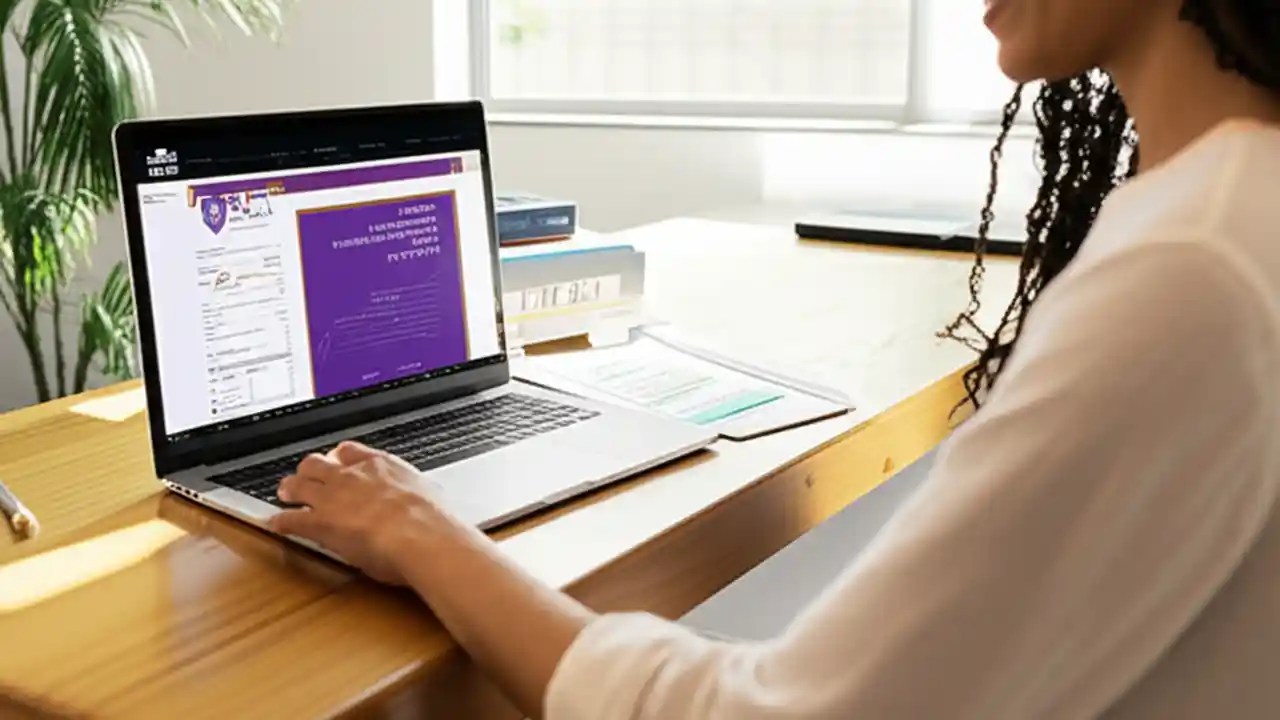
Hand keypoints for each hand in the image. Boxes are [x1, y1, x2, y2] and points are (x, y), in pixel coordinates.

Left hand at [270, 441, 445, 584]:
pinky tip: (276, 524)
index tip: (340, 460)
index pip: (351, 451)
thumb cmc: (433, 520)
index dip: (341, 457)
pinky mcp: (319, 522)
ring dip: (291, 487)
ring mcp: (333, 496)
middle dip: (311, 469)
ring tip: (285, 491)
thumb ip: (416, 494)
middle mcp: (353, 475)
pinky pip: (291, 518)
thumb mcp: (428, 495)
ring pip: (300, 483)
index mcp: (382, 465)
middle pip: (319, 462)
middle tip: (307, 474)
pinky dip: (281, 521)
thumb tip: (426, 501)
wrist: (420, 533)